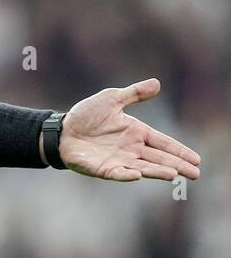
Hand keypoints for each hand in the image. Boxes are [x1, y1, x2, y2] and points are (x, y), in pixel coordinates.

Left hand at [60, 78, 200, 182]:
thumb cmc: (86, 116)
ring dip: (158, 171)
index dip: (179, 150)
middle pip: (159, 158)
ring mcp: (119, 160)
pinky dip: (127, 174)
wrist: (61, 130)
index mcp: (136, 133)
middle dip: (177, 165)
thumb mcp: (111, 99)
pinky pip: (118, 173)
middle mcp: (131, 149)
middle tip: (195, 174)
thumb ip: (134, 94)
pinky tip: (137, 174)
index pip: (163, 142)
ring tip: (173, 174)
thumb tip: (157, 83)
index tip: (196, 159)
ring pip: (144, 167)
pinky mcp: (104, 169)